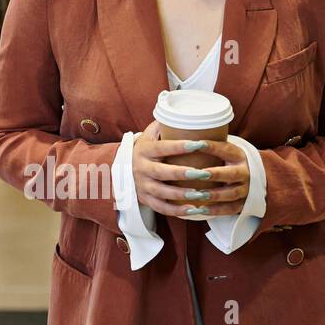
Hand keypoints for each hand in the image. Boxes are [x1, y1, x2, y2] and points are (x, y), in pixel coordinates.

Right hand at [132, 120, 249, 218]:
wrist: (122, 171)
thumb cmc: (144, 151)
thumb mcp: (148, 136)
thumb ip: (162, 125)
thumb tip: (183, 113)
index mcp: (143, 150)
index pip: (162, 147)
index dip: (180, 146)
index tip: (200, 144)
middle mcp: (141, 168)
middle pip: (161, 172)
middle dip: (182, 173)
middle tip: (202, 173)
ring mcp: (142, 186)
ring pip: (162, 193)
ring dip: (182, 195)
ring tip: (201, 193)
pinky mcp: (146, 200)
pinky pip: (162, 208)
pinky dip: (178, 211)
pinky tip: (194, 209)